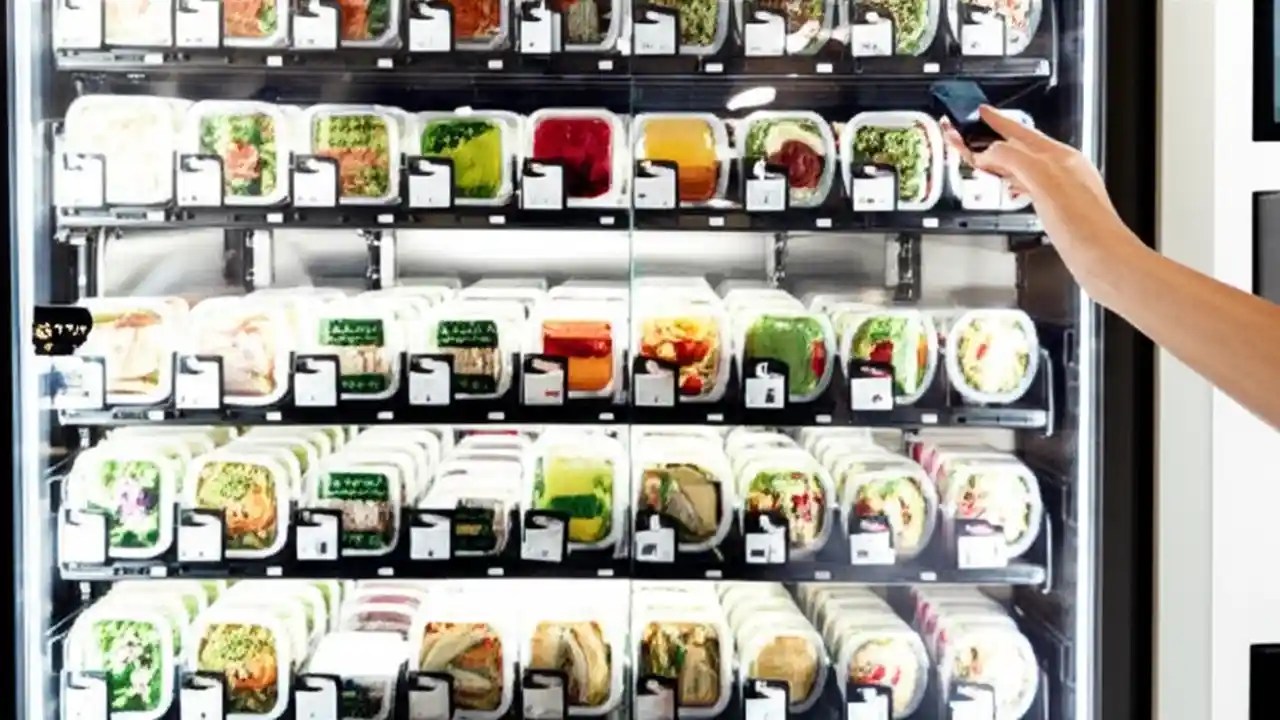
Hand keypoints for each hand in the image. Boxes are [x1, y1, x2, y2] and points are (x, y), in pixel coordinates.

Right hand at [941, 105, 1142, 273]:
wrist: (1104, 260)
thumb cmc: (1083, 225)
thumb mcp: (1043, 182)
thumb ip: (1015, 160)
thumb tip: (991, 152)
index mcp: (1061, 157)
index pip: (1022, 132)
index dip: (999, 122)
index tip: (983, 113)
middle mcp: (1064, 170)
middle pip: (1024, 149)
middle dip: (999, 143)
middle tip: (978, 140)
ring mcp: (1064, 190)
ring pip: (1028, 168)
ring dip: (1006, 164)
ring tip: (988, 164)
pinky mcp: (1062, 211)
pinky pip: (1033, 188)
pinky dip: (1016, 185)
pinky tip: (1013, 193)